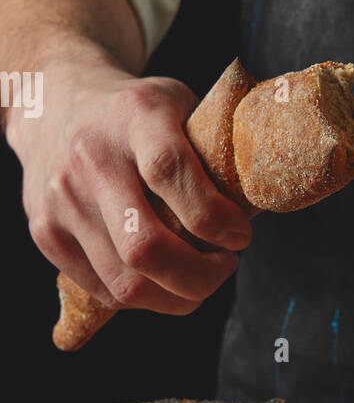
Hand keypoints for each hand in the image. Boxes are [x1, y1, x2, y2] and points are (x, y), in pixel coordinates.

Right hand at [5, 54, 250, 313]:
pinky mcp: (45, 231)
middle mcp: (92, 157)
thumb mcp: (179, 105)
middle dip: (201, 277)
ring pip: (125, 283)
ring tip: (200, 277)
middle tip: (225, 266)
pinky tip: (163, 280)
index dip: (215, 217)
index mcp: (136, 116)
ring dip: (177, 297)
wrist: (53, 103)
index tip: (241, 235)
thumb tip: (258, 204)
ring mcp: (62, 198)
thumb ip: (214, 149)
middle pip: (146, 247)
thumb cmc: (137, 113)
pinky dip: (144, 298)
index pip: (171, 172)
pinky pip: (103, 291)